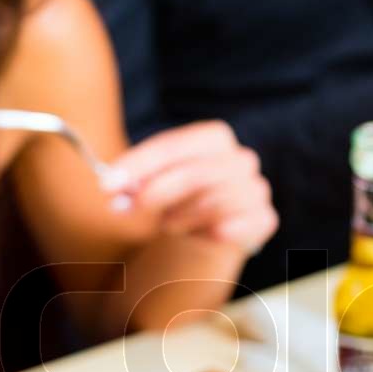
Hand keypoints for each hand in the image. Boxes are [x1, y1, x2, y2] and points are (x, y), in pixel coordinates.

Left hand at [112, 121, 278, 254]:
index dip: (140, 165)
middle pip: (195, 174)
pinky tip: (195, 234)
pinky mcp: (264, 218)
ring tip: (165, 224)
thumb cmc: (179, 196)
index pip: (175, 146)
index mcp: (215, 137)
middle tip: (125, 208)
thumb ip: (134, 180)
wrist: (209, 226)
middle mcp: (242, 159)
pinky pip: (228, 228)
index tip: (108, 184)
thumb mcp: (151, 181)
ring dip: (177, 218)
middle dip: (155, 193)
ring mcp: (256, 189)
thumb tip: (114, 185)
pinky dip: (203, 234)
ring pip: (211, 204)